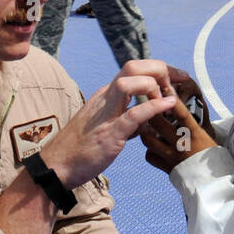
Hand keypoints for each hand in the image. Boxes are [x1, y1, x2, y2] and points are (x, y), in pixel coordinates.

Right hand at [40, 59, 177, 189]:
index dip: (158, 69)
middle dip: (159, 69)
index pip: (134, 70)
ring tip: (166, 101)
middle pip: (133, 66)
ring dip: (154, 86)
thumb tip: (147, 118)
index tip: (175, 79)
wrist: (57, 166)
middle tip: (176, 84)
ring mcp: (106, 114)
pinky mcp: (110, 133)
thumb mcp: (108, 126)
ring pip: (130, 82)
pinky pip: (133, 114)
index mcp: (106, 96)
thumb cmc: (81, 150)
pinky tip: (168, 106)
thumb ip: (127, 119)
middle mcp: (106, 98)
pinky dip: (153, 107)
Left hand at [140, 77, 217, 172]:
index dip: (171, 100)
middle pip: (158, 123)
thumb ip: (189, 122)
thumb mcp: (204, 134)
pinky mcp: (166, 168)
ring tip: (146, 126)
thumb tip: (177, 106)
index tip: (164, 88)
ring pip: (149, 139)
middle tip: (147, 105)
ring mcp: (172, 156)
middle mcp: (182, 144)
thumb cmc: (209, 153)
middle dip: (150, 112)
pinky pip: (150, 156)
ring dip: (146, 131)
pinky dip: (149, 150)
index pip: (182, 113)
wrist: (213, 180)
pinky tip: (152, 146)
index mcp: (195, 134)